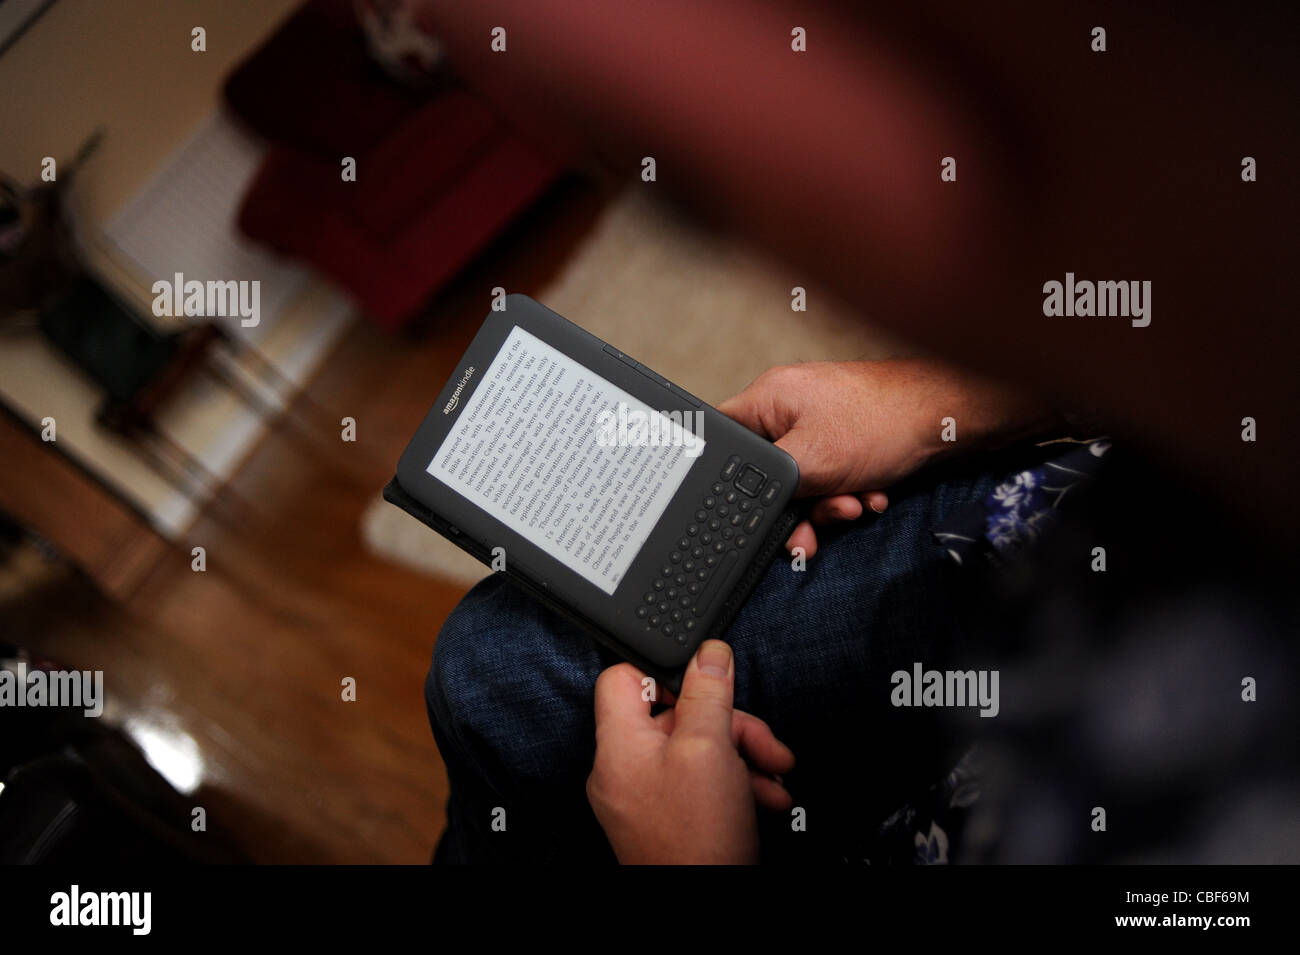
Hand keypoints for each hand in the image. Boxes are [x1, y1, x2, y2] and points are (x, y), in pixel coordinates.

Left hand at [587, 640, 795, 863]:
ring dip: (743, 756)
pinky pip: (700, 782)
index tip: (704, 679)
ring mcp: (645, 798)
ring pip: (696, 749)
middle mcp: (625, 770)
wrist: (710, 915)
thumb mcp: (710, 749)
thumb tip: (709, 654)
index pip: (624, 679)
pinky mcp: (669, 820)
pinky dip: (736, 783)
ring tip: (774, 775)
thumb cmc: (698, 843)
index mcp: (620, 745)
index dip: (667, 671)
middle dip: (729, 725)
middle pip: (675, 716)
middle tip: (760, 742)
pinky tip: (766, 796)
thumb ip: (708, 694)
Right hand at [718, 358, 1051, 555]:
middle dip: (799, 505)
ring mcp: (819, 420)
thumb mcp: (812, 462)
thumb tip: (746, 508)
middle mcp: (789, 405)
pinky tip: (873, 495)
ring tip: (857, 505)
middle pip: (768, 473)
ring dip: (830, 503)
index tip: (754, 510)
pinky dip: (850, 491)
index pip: (723, 442)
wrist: (949, 416)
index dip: (731, 481)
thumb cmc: (885, 421)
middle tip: (813, 528)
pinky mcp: (847, 437)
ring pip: (804, 481)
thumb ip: (771, 487)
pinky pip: (832, 477)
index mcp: (767, 397)